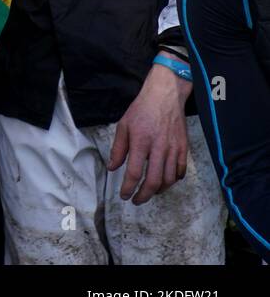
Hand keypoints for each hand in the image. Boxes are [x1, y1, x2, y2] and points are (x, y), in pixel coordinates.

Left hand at [107, 60, 192, 203]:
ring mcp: (174, 149)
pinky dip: (172, 180)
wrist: (166, 96)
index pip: (133, 172)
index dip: (128, 188)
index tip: (124, 195)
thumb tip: (112, 168)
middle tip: (136, 200)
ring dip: (158, 190)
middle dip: (144, 195)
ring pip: (168, 179)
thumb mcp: (123, 126)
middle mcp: (159, 148)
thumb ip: (118, 149)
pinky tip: (164, 181)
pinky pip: (180, 171)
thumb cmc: (142, 110)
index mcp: (141, 142)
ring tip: (149, 192)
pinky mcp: (184, 148)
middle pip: (154, 181)